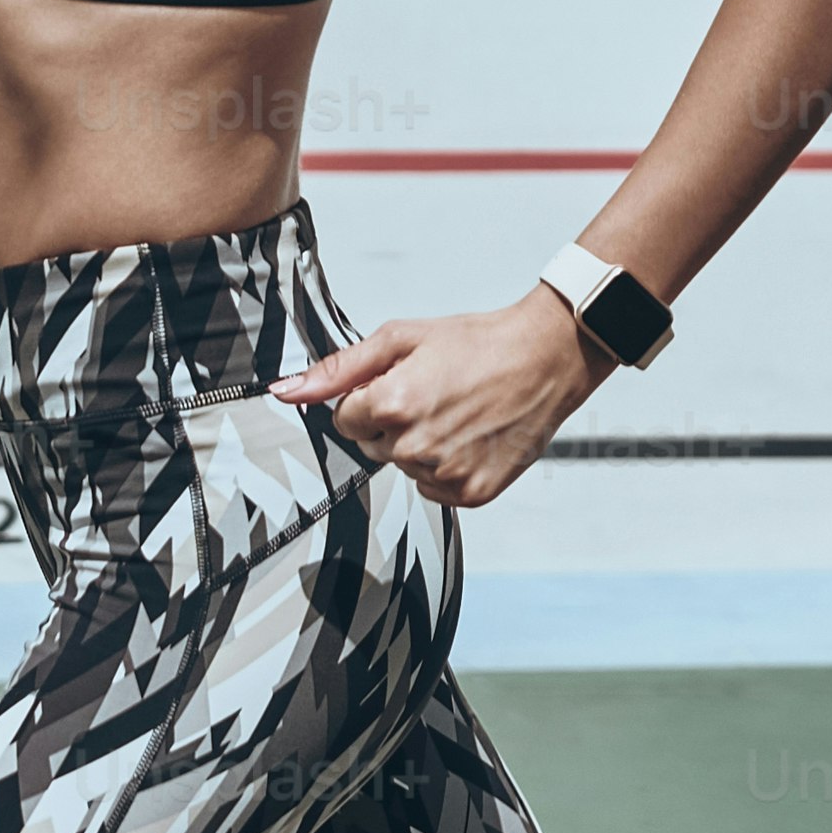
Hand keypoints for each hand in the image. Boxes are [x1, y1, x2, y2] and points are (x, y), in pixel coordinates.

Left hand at [274, 295, 611, 506]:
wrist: (545, 359)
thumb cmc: (478, 343)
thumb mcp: (401, 339)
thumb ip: (339, 369)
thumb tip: (286, 392)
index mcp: (391, 405)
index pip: (345, 420)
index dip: (370, 398)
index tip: (404, 382)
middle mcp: (414, 446)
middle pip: (374, 445)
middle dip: (395, 421)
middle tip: (437, 393)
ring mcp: (445, 474)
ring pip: (405, 467)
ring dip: (422, 445)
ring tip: (459, 412)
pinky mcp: (471, 494)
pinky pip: (435, 488)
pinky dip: (448, 467)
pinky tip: (472, 437)